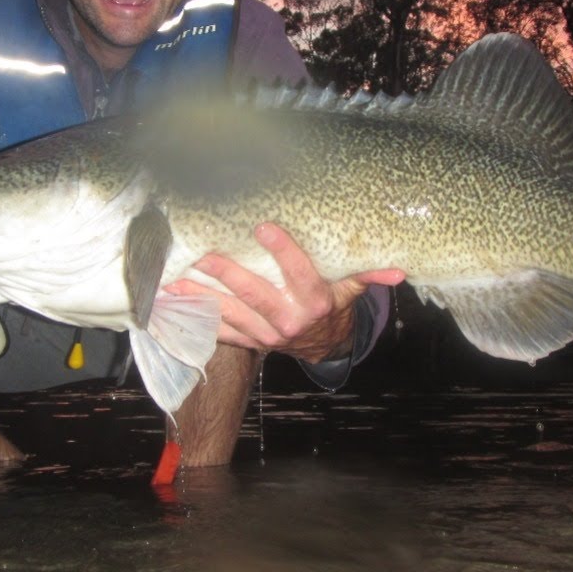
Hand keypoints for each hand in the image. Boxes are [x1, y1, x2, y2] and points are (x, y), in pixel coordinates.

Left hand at [163, 223, 404, 363]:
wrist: (323, 345)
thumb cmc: (334, 305)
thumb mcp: (352, 289)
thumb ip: (367, 273)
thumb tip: (398, 269)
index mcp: (315, 304)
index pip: (300, 275)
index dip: (284, 251)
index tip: (264, 226)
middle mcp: (288, 321)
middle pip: (256, 295)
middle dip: (229, 274)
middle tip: (206, 253)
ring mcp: (265, 335)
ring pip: (231, 314)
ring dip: (203, 295)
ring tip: (177, 278)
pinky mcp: (248, 341)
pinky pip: (219, 329)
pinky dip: (196, 314)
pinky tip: (173, 299)